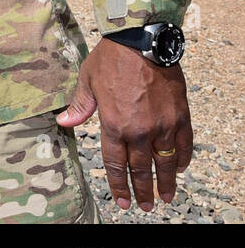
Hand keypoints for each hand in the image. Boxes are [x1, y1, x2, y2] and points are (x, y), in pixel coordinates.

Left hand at [56, 36, 192, 211]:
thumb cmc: (110, 60)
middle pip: (140, 169)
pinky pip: (184, 144)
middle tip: (145, 206)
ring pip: (165, 162)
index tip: (122, 201)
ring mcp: (162, 125)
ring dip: (165, 183)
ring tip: (166, 197)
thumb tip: (63, 123)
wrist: (141, 41)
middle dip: (142, 190)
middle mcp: (138, 130)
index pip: (115, 164)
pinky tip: (179, 168)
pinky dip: (182, 158)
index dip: (118, 185)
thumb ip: (79, 107)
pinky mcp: (180, 116)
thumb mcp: (87, 82)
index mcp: (113, 124)